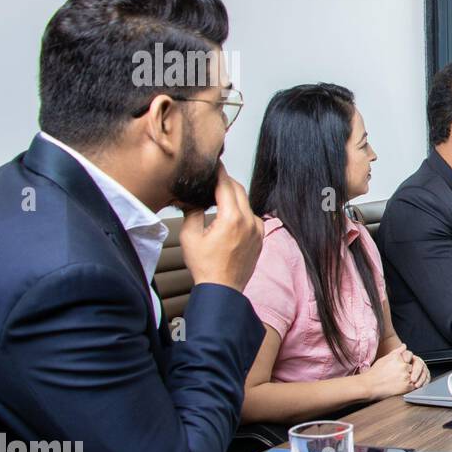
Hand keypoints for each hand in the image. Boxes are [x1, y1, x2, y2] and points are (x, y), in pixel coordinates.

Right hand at [182, 164, 263, 291]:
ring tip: (218, 198)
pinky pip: (251, 216)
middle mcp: (249, 221)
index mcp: (232, 218)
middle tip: (213, 178)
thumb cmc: (206, 266)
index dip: (219, 172)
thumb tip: (195, 199)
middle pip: (239, 190)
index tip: (214, 162)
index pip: (226, 185)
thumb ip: (193, 212)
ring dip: (233, 197)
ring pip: (246, 203)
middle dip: (226, 182)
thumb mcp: (190, 236)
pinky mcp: (260, 237)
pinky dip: (241, 211)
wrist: (222, 289)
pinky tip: (228, 216)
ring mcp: (257, 229)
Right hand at [363, 344, 422, 399]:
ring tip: (397, 380)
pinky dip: (409, 385)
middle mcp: (403, 365)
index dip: (406, 360)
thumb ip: (397, 351)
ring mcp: (406, 376)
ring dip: (408, 377)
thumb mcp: (385, 358)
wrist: (370, 386)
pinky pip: (414, 384)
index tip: (401, 364)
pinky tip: (400, 385)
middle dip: (407, 369)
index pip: (410, 355)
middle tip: (396, 374)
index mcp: (397, 357)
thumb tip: (404, 346)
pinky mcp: (407, 386)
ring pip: (414, 374)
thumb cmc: (375, 373)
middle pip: (412, 365)